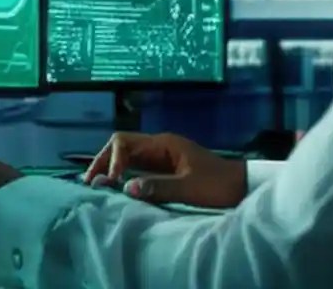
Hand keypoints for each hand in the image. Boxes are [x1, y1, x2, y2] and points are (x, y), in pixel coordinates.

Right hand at [85, 132, 246, 207]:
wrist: (242, 187)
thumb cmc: (218, 185)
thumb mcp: (189, 188)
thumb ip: (158, 187)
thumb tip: (125, 188)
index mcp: (164, 144)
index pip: (125, 142)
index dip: (113, 159)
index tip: (111, 181)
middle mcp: (159, 146)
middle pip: (122, 146)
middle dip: (105, 161)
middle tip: (90, 182)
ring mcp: (162, 156)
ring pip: (128, 156)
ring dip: (112, 168)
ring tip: (98, 186)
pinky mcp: (165, 168)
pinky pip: (138, 167)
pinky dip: (124, 175)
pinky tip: (117, 188)